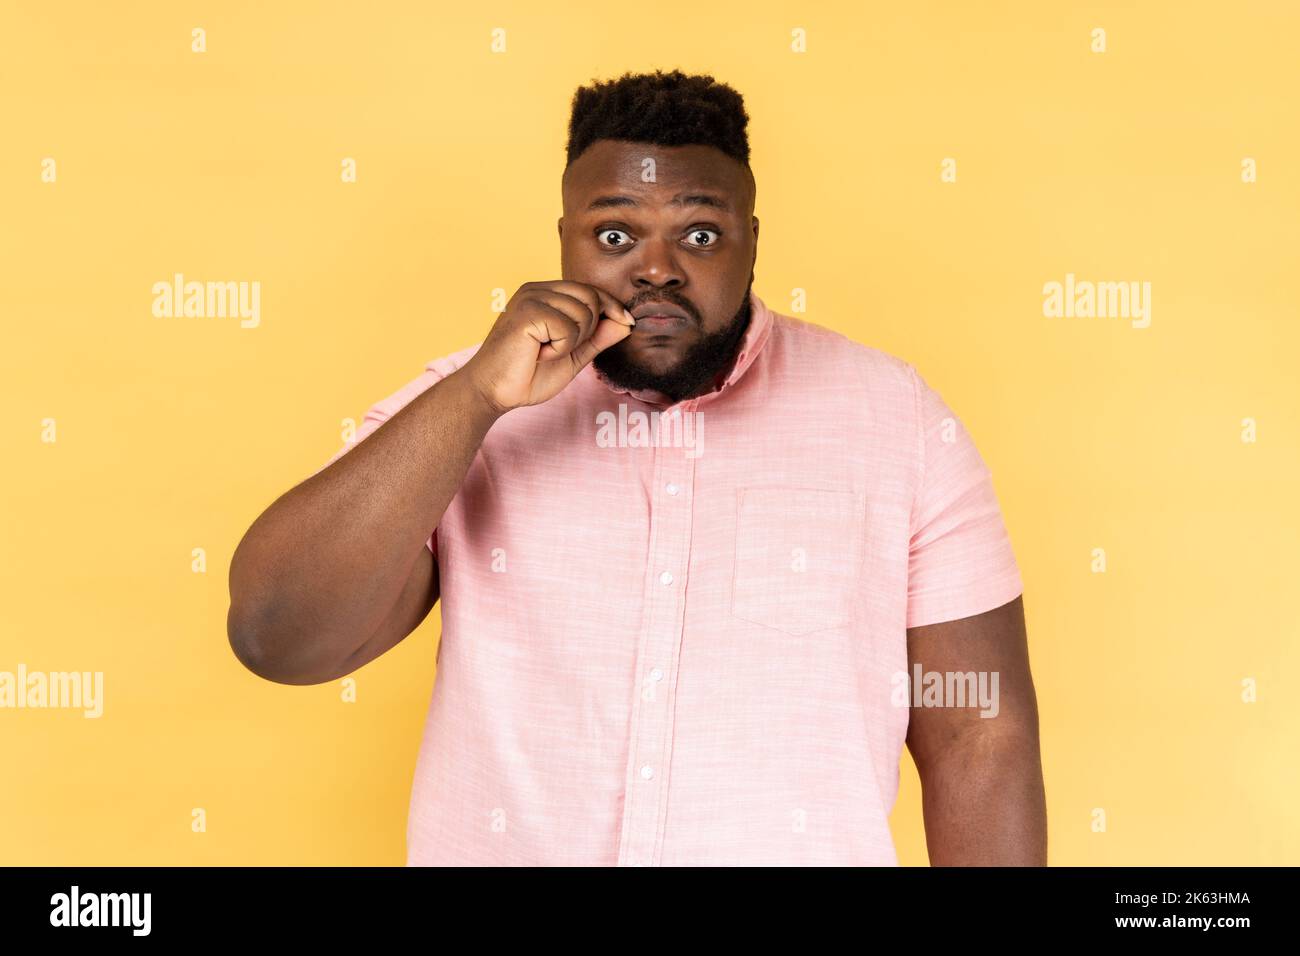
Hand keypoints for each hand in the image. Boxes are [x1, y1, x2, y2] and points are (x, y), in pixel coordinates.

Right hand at [460, 280, 634, 413]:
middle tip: (560, 349)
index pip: (591, 290)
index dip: (612, 306)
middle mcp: (537, 289)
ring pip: (583, 313)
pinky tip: (537, 353)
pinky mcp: (527, 311)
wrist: (493, 392)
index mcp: (546, 294)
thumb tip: (627, 321)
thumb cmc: (527, 375)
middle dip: (589, 330)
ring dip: (571, 342)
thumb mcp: (573, 355)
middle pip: (591, 297)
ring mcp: (530, 297)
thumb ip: (597, 338)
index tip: (628, 323)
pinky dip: (559, 348)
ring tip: (545, 352)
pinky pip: (567, 327)